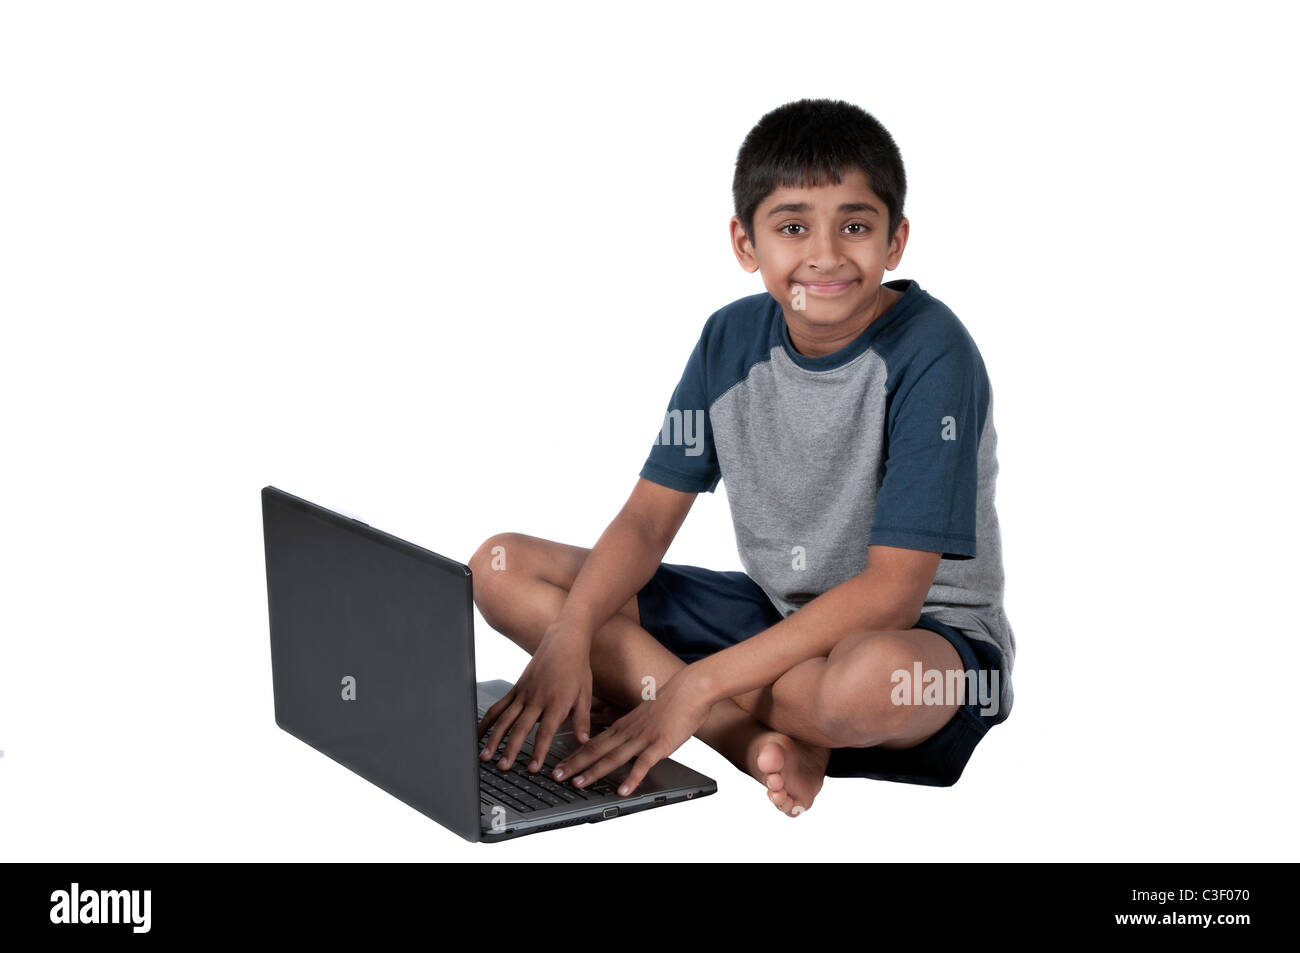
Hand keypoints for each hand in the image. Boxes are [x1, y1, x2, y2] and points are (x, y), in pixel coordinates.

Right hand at [477, 622, 592, 771]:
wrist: (564, 641)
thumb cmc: (577, 667)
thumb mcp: (585, 695)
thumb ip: (582, 720)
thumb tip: (584, 742)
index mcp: (556, 703)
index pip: (545, 732)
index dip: (538, 751)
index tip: (533, 768)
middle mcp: (537, 699)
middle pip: (520, 728)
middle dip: (510, 750)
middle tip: (503, 767)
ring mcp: (523, 693)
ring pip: (505, 719)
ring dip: (494, 739)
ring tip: (486, 756)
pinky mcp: (516, 688)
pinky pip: (498, 706)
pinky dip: (488, 721)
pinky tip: (479, 734)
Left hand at [552, 667, 712, 796]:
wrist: (690, 689)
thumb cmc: (670, 702)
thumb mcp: (642, 715)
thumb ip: (630, 729)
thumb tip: (619, 740)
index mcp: (622, 725)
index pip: (592, 742)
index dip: (574, 754)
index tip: (558, 765)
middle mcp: (628, 732)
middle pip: (596, 750)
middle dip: (574, 764)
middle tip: (555, 776)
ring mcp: (643, 738)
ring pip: (613, 757)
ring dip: (594, 772)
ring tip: (578, 784)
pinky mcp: (660, 744)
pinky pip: (643, 764)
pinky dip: (631, 778)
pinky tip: (622, 790)